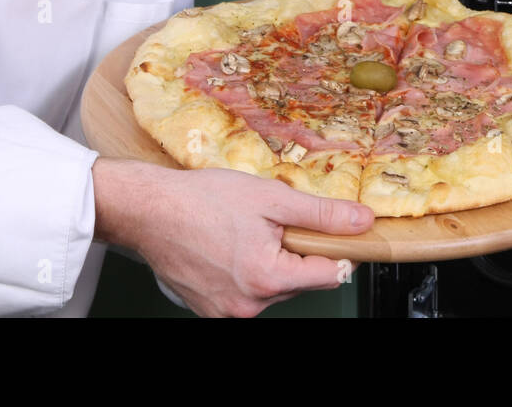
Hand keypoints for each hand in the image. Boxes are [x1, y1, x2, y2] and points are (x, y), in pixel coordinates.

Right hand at [93, 158, 373, 316]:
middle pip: (302, 282)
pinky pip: (247, 294)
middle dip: (298, 253)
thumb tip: (362, 222)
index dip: (339, 249)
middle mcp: (248, 306)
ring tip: (246, 233)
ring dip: (272, 263)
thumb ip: (322, 215)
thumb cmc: (203, 200)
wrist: (148, 210)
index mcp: (268, 278)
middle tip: (274, 222)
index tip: (333, 231)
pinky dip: (248, 272)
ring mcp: (226, 312)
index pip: (332, 274)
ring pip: (275, 288)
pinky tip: (230, 248)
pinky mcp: (210, 311)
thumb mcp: (273, 198)